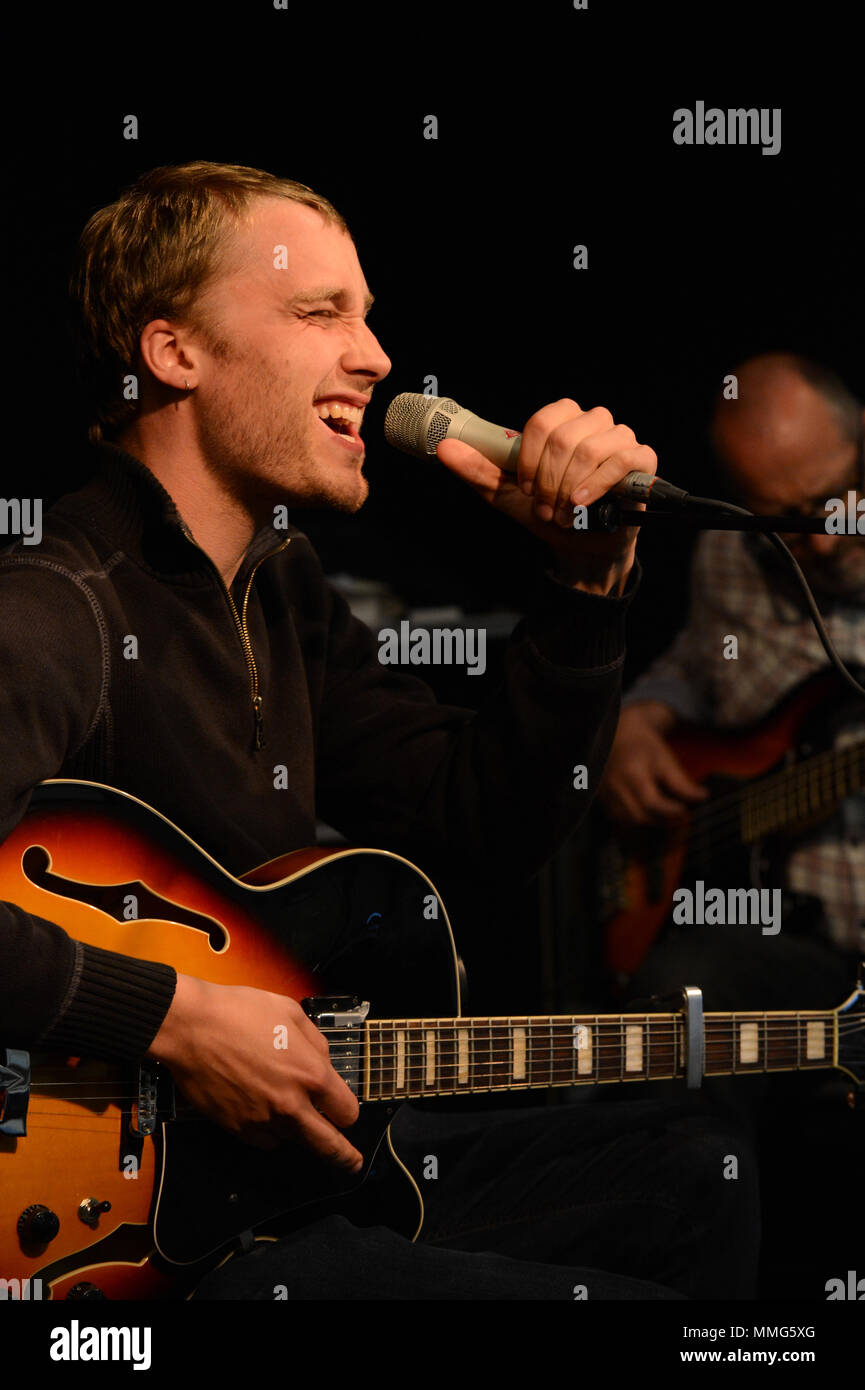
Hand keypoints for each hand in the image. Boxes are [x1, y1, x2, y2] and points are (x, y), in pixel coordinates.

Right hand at [147, 974, 362, 1169]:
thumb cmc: (238, 1013)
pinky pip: (263, 1140)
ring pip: (293, 1142)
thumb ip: (316, 1042)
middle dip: (344, 1156)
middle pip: (327, 1146)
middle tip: (351, 1163)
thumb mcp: (290, 1012)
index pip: (346, 1112)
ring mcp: (261, 1119)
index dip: (348, 1111)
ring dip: (298, 1133)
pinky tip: (264, 1111)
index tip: (345, 1111)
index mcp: (309, 1074)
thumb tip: (323, 1061)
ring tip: (292, 1114)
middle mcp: (289, 1103)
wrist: (190, 1027)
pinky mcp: (236, 1127)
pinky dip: (269, 1132)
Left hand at [435, 399, 657, 593]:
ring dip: (570, 487)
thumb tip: (443, 449)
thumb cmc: (549, 512)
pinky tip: (583, 503)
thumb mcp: (506, 494)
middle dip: (549, 481)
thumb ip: (478, 470)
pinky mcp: (642, 459)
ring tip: (565, 513)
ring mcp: (620, 438)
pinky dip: (598, 484)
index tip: (526, 486)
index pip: (543, 421)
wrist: (583, 545)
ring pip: (591, 448)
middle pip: (565, 437)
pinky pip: (622, 460)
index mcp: (562, 420)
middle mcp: (593, 422)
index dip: (530, 457)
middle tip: (545, 509)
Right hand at [599, 703, 707, 823]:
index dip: (670, 812)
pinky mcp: (603, 800)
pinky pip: (620, 820)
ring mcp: (606, 794)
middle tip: (681, 818)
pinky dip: (636, 823)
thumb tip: (701, 798)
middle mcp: (615, 786)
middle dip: (662, 821)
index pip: (651, 802)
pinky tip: (650, 816)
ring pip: (628, 822)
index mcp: (632, 772)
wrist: (620, 737)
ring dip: (649, 824)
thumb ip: (681, 782)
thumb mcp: (665, 760)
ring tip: (667, 818)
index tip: (686, 812)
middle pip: (639, 816)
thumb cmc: (643, 746)